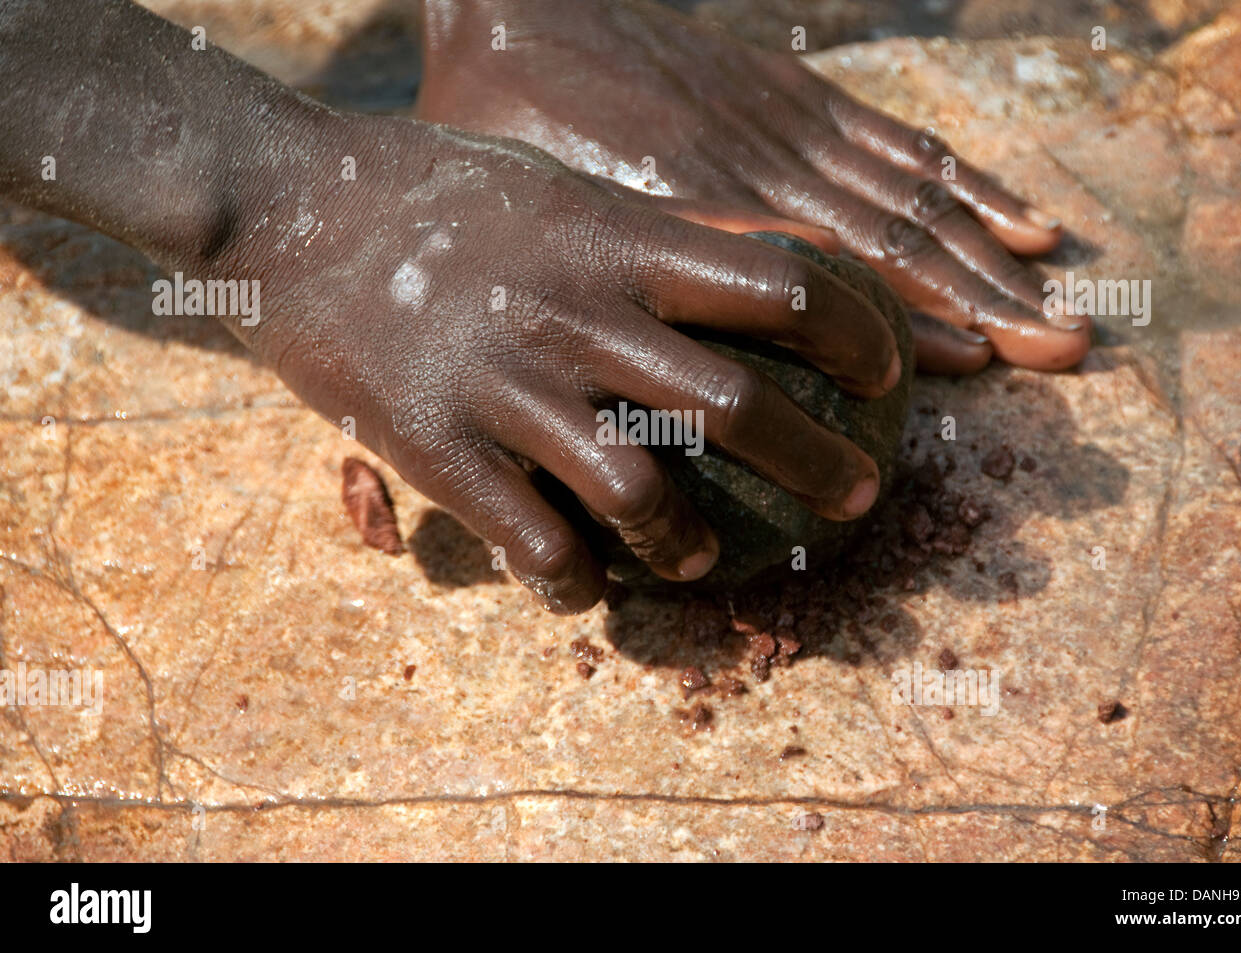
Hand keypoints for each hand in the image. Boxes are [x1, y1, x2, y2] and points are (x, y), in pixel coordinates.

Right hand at [222, 115, 901, 611]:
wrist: (287, 205)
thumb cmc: (430, 188)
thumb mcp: (555, 185)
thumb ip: (646, 232)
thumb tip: (744, 261)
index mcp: (617, 243)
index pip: (779, 286)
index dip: (858, 334)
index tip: (891, 375)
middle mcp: (578, 316)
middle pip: (737, 403)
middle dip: (821, 463)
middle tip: (856, 498)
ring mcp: (507, 386)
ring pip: (641, 491)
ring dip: (687, 544)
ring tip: (700, 563)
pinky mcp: (436, 447)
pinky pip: (533, 542)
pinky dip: (571, 581)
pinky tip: (579, 587)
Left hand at [416, 0, 1089, 373]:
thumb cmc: (507, 120)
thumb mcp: (530, 216)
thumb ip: (588, 293)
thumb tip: (602, 394)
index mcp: (700, 205)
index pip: (831, 272)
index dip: (912, 322)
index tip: (980, 368)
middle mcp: (763, 168)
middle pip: (897, 240)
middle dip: (987, 299)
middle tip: (1066, 352)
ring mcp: (790, 125)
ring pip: (914, 194)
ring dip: (996, 253)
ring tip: (1065, 305)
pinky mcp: (798, 91)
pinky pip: (898, 143)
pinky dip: (968, 186)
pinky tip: (1025, 219)